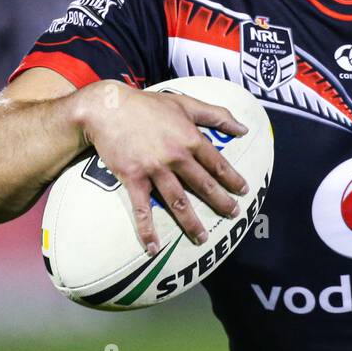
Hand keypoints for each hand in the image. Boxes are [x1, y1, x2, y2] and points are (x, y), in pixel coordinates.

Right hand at [77, 80, 248, 252]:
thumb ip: (216, 115)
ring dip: (191, 223)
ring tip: (202, 238)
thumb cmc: (147, 104)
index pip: (218, 164)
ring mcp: (154, 169)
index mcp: (190, 138)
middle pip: (203, 185)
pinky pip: (142, 209)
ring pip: (178, 201)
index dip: (232, 179)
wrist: (107, 108)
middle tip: (233, 215)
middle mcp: (176, 156)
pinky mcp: (133, 178)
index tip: (244, 192)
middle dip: (220, 202)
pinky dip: (147, 229)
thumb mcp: (185, 103)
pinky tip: (154, 247)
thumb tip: (244, 128)